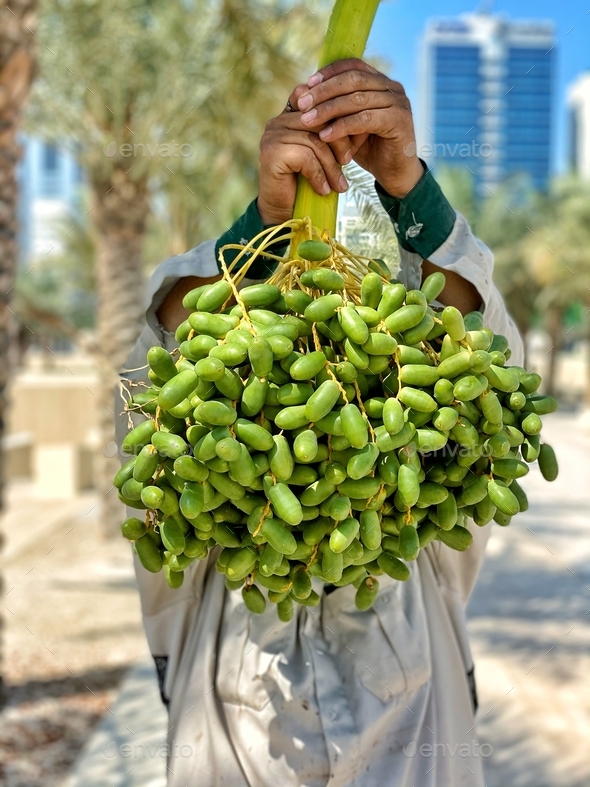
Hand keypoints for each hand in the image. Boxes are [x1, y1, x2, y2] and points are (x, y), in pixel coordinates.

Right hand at [257, 96, 353, 225]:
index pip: (318, 104)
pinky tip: (324, 190)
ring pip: (315, 142)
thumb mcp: (321, 154)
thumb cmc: (304, 183)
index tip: (356, 136)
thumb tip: (364, 122)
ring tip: (340, 185)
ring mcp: (272, 136)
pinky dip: (319, 176)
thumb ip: (333, 134)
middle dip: (339, 142)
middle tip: (349, 162)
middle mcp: (277, 121)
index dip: (339, 119)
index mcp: (289, 115)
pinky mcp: (272, 153)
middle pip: (319, 122)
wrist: (282, 212)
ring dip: (331, 166)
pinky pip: (306, 158)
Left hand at [295, 59, 423, 198]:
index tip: (307, 84)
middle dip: (324, 91)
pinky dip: (342, 127)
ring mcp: (398, 102)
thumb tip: (302, 94)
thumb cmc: (369, 149)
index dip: (329, 72)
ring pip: (357, 99)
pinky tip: (325, 135)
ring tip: (307, 120)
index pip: (353, 65)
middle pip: (353, 79)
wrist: (394, 174)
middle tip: (302, 104)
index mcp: (380, 82)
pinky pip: (364, 119)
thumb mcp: (348, 124)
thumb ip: (334, 107)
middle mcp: (392, 87)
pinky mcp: (399, 120)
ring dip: (328, 109)